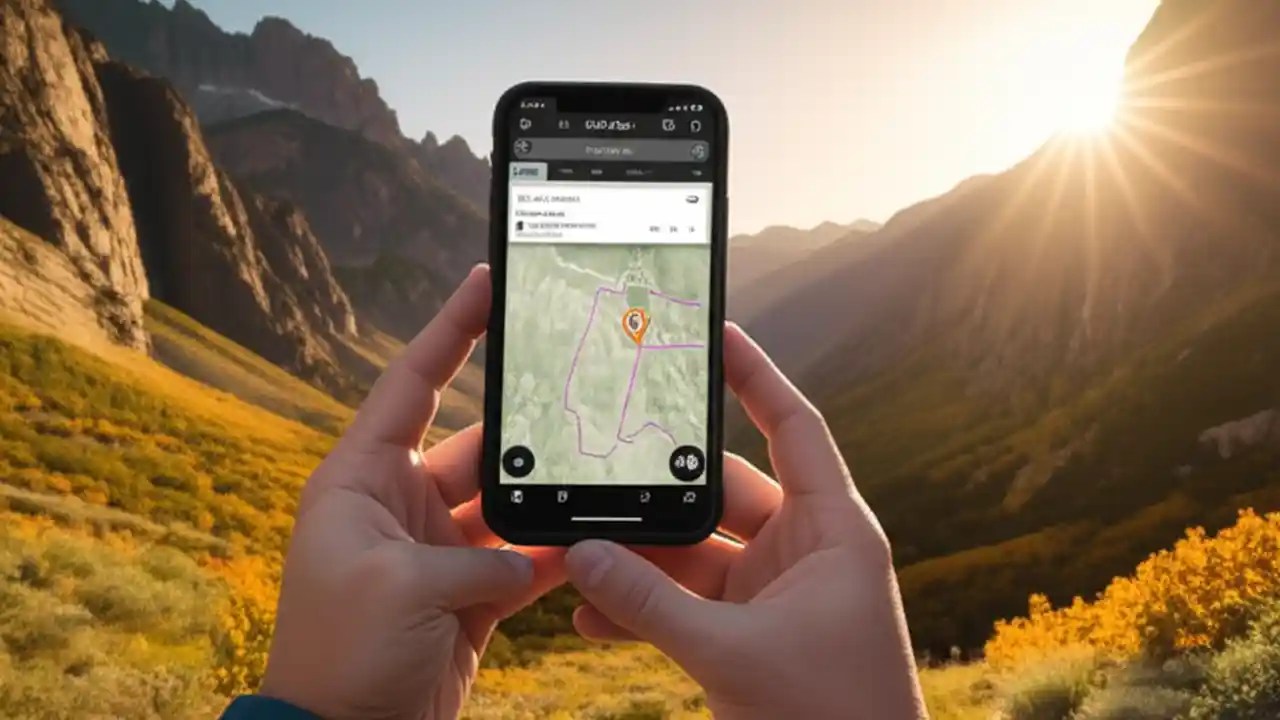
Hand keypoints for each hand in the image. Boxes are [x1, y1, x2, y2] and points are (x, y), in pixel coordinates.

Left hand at [260, 266, 563, 719]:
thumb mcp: (405, 588)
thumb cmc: (342, 653)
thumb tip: (526, 558)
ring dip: (546, 495)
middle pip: (475, 444)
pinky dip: (554, 553)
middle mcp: (399, 505)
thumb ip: (479, 557)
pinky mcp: (467, 594)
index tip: (484, 284)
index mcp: (362, 481)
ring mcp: (437, 550)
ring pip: (506, 503)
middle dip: (524, 427)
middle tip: (576, 388)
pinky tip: (594, 539)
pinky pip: (520, 559)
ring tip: (596, 466)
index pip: (411, 385)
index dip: (450, 332)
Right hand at [564, 324, 925, 719]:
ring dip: (641, 558)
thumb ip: (651, 604)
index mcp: (832, 531)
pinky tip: (589, 613)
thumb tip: (582, 554)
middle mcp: (805, 552)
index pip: (793, 428)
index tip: (714, 333)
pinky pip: (688, 605)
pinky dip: (644, 608)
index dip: (755, 376)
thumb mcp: (734, 654)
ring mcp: (774, 595)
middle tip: (604, 455)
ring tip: (579, 547)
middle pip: (724, 492)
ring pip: (695, 554)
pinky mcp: (749, 635)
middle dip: (661, 486)